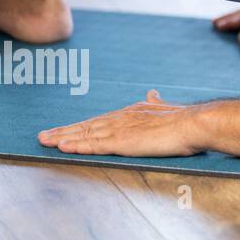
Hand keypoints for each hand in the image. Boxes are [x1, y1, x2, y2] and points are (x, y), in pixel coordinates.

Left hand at [38, 90, 204, 157]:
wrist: (195, 122)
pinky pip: (95, 144)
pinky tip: (63, 146)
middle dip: (64, 131)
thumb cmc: (185, 119)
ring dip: (64, 137)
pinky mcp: (123, 141)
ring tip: (45, 141)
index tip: (64, 129)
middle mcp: (123, 118)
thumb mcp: (167, 108)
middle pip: (87, 125)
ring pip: (86, 134)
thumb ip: (155, 103)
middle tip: (43, 135)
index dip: (81, 126)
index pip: (101, 120)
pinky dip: (77, 145)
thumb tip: (151, 92)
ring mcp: (122, 129)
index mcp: (133, 112)